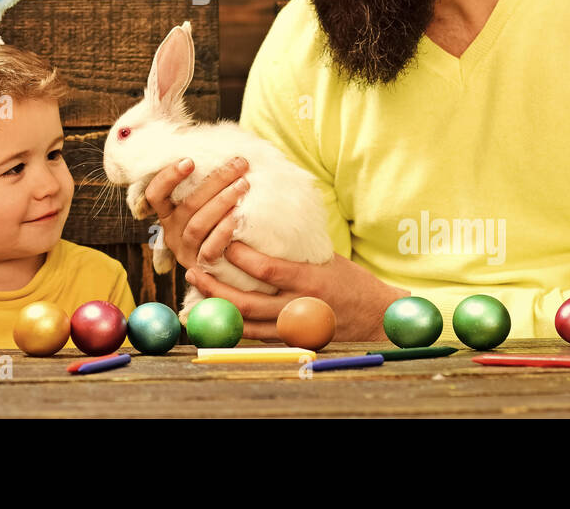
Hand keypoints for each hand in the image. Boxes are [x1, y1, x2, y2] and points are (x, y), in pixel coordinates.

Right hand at [144, 156, 250, 271]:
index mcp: (167, 214)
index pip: (155, 194)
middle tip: (239, 164)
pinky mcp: (201, 266)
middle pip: (188, 205)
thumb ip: (205, 183)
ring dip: (222, 202)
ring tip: (243, 185)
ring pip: (198, 225)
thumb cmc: (217, 222)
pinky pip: (210, 249)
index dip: (169, 177)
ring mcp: (185, 251)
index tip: (190, 161)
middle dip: (216, 181)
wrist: (227, 266)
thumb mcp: (204, 203)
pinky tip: (240, 216)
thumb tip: (226, 154)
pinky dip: (224, 231)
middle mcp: (172, 232)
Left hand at [185, 244, 409, 341]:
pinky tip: (217, 312)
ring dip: (217, 308)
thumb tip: (257, 227)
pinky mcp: (289, 342)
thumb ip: (293, 253)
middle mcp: (298, 308)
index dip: (239, 257)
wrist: (374, 317)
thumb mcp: (325, 259)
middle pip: (245, 303)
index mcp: (309, 281)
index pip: (266, 270)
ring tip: (198, 290)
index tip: (222, 241)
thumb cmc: (350, 281)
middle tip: (195, 269)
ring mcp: (292, 329)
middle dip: (214, 286)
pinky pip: (255, 336)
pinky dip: (233, 325)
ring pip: (244, 324)